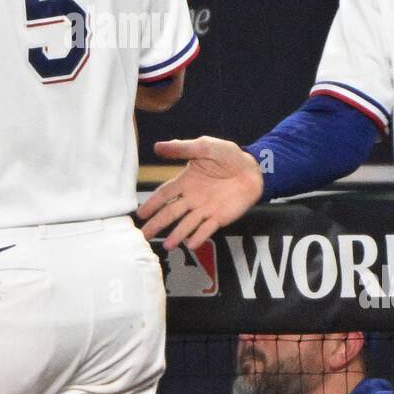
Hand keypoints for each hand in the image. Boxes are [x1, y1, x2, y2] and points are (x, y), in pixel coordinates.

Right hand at [137, 137, 263, 250]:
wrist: (253, 168)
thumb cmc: (228, 156)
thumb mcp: (205, 146)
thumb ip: (182, 148)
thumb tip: (157, 147)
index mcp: (186, 181)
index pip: (164, 194)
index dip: (152, 203)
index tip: (139, 214)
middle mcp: (192, 198)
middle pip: (171, 213)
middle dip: (157, 224)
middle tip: (143, 236)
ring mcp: (205, 209)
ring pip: (187, 224)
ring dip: (177, 234)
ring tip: (167, 246)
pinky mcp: (219, 217)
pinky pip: (207, 229)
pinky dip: (199, 236)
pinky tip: (190, 244)